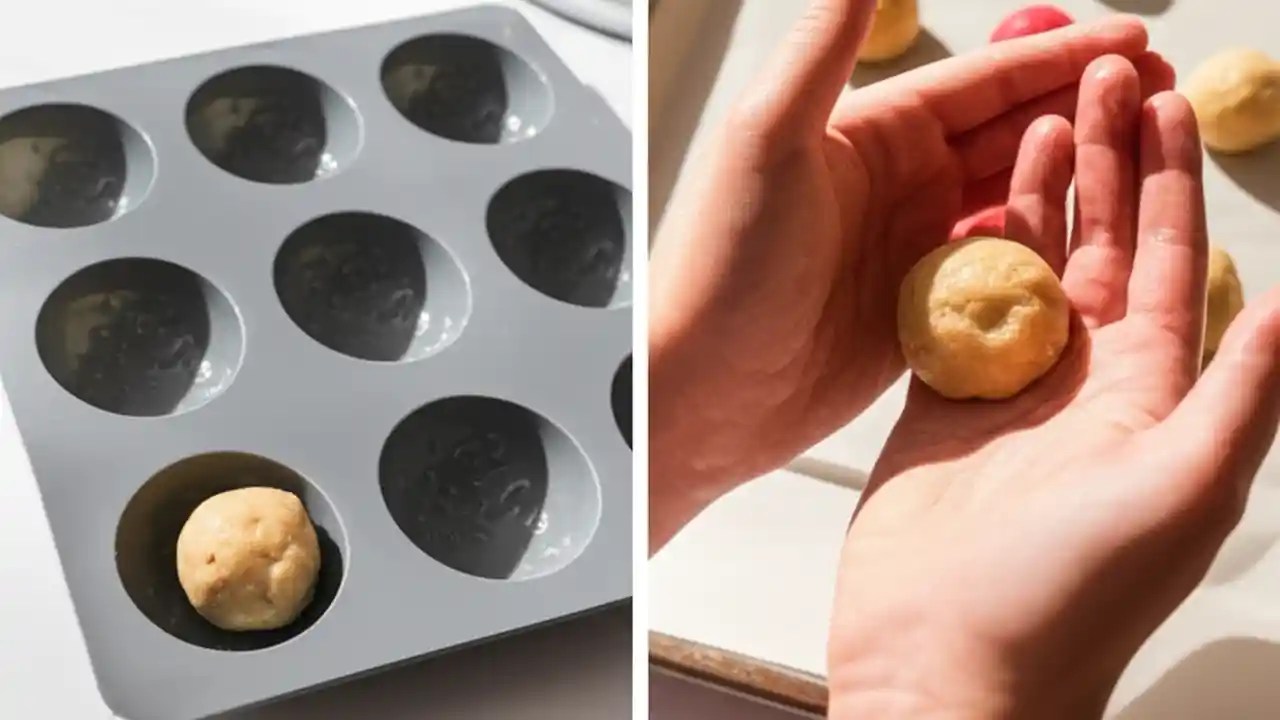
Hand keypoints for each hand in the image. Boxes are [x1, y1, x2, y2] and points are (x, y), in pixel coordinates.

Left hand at [649, 0, 1171, 551]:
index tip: (1129, 41)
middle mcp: (894, 185)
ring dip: (1077, 177)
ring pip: (1013, 199)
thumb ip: (821, 51)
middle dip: (1086, 110)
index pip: (979, 84)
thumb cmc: (719, 266)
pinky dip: (1044, 254)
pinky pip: (998, 273)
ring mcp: (910, 250)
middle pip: (1008, 134)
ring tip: (1149, 160)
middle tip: (1161, 94)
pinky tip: (1093, 246)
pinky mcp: (920, 313)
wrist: (703, 390)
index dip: (1056, 59)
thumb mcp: (766, 140)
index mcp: (866, 135)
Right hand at [826, 58, 1279, 718]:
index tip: (1160, 105)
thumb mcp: (1179, 491)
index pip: (1164, 263)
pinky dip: (956, 258)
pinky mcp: (939, 408)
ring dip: (1031, 196)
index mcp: (1149, 399)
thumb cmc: (1062, 601)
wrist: (943, 666)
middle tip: (1096, 80)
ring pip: (1023, 270)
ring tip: (1032, 122)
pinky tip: (957, 211)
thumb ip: (1236, 394)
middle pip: (1097, 248)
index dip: (1165, 181)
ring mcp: (1008, 395)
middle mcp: (1083, 388)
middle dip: (1104, 161)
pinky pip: (951, 313)